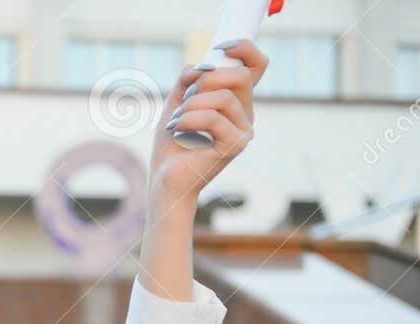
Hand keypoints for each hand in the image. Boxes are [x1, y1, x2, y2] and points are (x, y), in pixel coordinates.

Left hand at [148, 40, 266, 214]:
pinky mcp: (235, 146)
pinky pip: (213, 118)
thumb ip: (188, 79)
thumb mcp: (177, 103)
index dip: (244, 49)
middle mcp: (246, 115)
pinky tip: (177, 131)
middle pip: (240, 76)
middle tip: (185, 98)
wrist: (164, 179)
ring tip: (176, 122)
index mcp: (236, 102)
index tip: (221, 47)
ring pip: (222, 97)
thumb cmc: (171, 144)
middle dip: (207, 80)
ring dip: (191, 105)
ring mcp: (244, 132)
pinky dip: (188, 120)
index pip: (255, 66)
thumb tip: (202, 67)